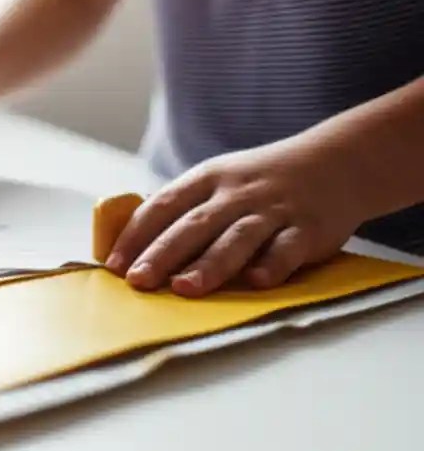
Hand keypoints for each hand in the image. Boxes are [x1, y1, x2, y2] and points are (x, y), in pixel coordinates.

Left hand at [105, 139, 366, 296]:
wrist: (336, 162)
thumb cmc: (259, 183)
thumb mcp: (218, 181)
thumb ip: (182, 210)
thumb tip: (130, 247)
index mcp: (207, 179)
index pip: (163, 205)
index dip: (136, 235)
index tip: (114, 265)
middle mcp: (237, 193)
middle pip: (194, 224)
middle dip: (162, 253)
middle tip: (138, 281)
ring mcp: (274, 210)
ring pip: (237, 238)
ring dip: (209, 264)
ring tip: (184, 288)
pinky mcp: (308, 229)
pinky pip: (287, 249)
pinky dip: (272, 265)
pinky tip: (255, 282)